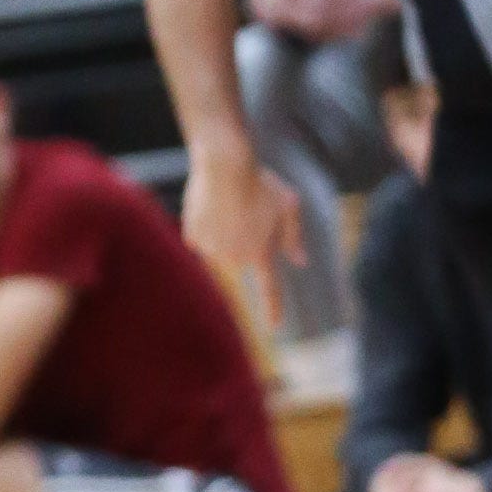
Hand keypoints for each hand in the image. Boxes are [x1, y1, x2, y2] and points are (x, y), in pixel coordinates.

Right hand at [181, 134, 304, 329]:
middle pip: (242, 260)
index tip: (274, 327)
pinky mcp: (191, 237)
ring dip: (224, 235)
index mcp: (261, 255)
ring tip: (229, 205)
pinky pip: (200, 239)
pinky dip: (205, 227)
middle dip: (245, 242)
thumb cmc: (260, 183)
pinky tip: (211, 206)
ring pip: (219, 251)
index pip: (270, 290)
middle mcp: (235, 259)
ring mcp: (210, 250)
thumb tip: (299, 261)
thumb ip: (294, 237)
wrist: (223, 164)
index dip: (273, 310)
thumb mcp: (289, 206)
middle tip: (247, 210)